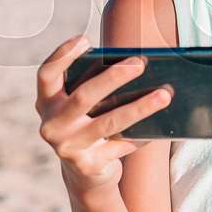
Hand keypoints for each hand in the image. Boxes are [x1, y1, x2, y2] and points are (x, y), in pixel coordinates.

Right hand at [34, 35, 174, 193]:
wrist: (86, 173)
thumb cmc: (88, 124)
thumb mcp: (83, 106)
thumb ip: (93, 86)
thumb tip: (134, 64)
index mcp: (47, 102)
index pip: (47, 75)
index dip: (62, 56)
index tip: (85, 39)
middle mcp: (51, 124)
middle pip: (83, 96)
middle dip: (113, 78)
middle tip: (140, 63)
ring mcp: (67, 147)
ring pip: (109, 122)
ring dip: (140, 107)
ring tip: (164, 95)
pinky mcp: (87, 165)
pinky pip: (122, 145)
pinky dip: (142, 136)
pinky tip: (160, 128)